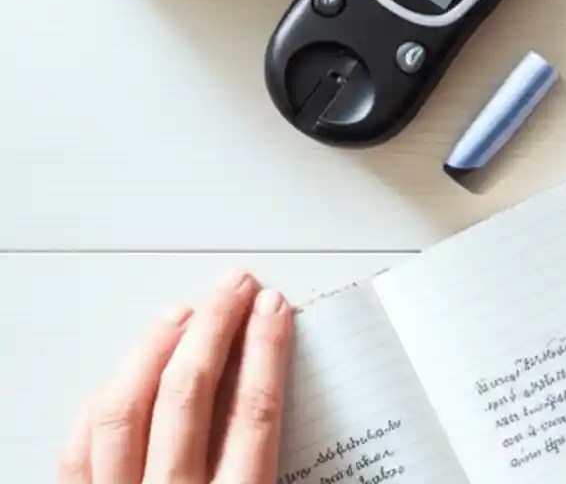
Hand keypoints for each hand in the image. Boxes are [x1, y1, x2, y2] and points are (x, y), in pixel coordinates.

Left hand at [58, 271, 293, 483]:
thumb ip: (273, 467)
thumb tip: (296, 407)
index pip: (252, 411)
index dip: (265, 349)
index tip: (272, 309)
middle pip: (189, 393)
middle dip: (215, 327)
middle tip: (233, 289)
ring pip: (125, 409)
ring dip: (155, 349)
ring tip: (181, 313)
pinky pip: (79, 450)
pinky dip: (102, 403)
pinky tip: (123, 376)